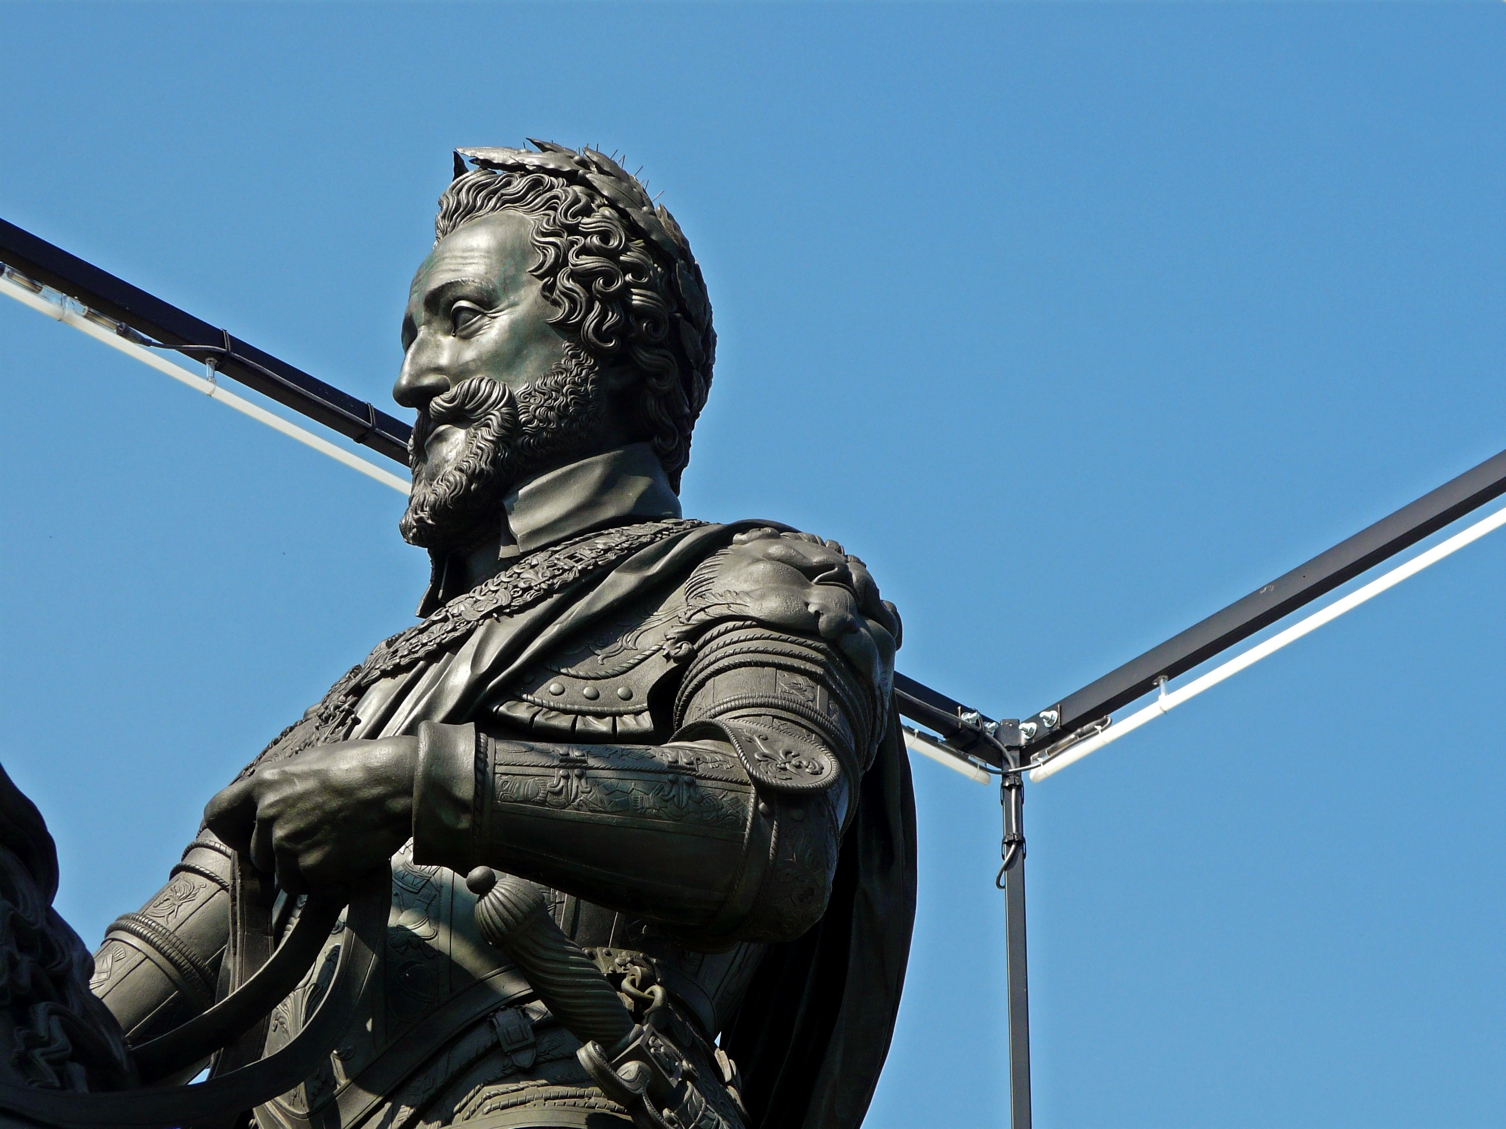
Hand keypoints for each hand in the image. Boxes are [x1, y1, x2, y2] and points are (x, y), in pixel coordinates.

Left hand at [204, 737, 418, 893]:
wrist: (399, 784)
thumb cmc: (364, 766)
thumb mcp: (312, 762)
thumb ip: (281, 786)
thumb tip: (269, 803)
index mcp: (265, 784)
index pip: (218, 814)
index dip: (233, 832)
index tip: (250, 838)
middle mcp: (268, 815)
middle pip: (258, 854)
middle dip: (283, 855)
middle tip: (319, 840)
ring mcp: (287, 844)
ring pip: (284, 876)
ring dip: (307, 870)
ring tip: (339, 845)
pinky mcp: (309, 868)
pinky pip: (309, 887)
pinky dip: (327, 881)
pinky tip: (349, 856)